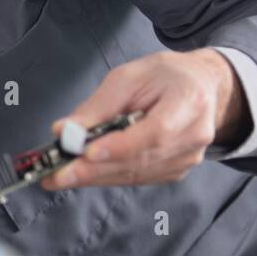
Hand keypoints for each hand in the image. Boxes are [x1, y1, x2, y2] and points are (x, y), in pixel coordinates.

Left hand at [43, 48, 249, 190]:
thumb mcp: (128, 77)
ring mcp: (188, 158)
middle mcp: (194, 135)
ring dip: (94, 177)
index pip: (155, 131)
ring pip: (135, 174)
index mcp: (189, 101)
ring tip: (58, 177)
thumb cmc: (164, 77)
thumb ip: (97, 106)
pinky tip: (82, 175)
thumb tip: (64, 131)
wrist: (200, 86)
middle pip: (140, 160)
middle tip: (56, 174)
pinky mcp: (175, 170)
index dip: (120, 146)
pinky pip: (137, 178)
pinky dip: (107, 177)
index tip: (86, 153)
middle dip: (93, 169)